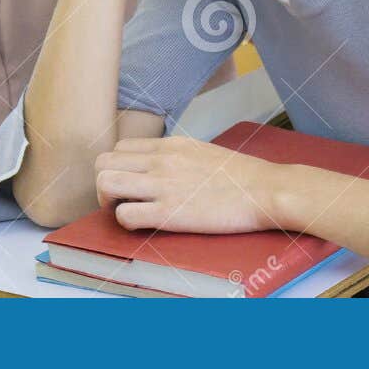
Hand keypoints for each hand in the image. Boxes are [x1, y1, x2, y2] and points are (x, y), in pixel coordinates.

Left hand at [94, 135, 288, 233]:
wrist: (265, 190)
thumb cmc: (242, 176)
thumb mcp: (204, 151)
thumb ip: (178, 156)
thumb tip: (162, 167)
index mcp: (171, 145)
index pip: (120, 147)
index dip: (119, 167)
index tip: (130, 183)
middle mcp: (161, 160)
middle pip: (103, 163)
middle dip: (105, 183)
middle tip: (121, 200)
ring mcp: (163, 185)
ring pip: (106, 184)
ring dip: (109, 201)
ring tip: (128, 211)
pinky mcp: (168, 213)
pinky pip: (124, 215)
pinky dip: (126, 222)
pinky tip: (144, 224)